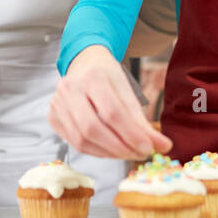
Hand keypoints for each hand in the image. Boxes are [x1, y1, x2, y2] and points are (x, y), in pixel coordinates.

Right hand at [48, 44, 171, 159]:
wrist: (85, 64)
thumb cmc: (108, 77)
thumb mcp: (128, 91)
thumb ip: (143, 121)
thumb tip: (164, 147)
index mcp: (92, 77)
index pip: (112, 112)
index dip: (131, 134)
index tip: (148, 148)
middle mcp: (70, 88)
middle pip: (93, 128)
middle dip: (119, 147)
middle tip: (139, 154)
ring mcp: (57, 104)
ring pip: (82, 140)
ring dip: (109, 153)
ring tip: (128, 153)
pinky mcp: (53, 117)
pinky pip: (74, 143)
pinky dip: (96, 151)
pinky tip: (111, 150)